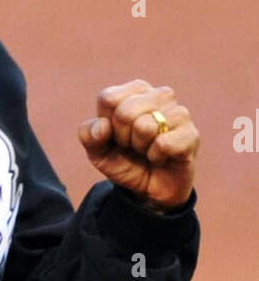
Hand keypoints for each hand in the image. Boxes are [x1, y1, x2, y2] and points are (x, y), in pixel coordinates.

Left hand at [78, 80, 198, 209]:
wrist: (149, 189)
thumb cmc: (125, 161)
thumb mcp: (98, 151)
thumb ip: (89, 135)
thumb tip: (103, 126)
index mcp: (134, 91)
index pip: (109, 98)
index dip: (106, 125)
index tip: (116, 136)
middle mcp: (159, 94)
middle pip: (125, 112)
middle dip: (124, 138)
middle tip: (134, 146)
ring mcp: (178, 112)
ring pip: (145, 126)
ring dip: (141, 147)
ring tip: (148, 150)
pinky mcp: (191, 133)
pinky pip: (162, 144)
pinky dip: (156, 157)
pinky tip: (162, 157)